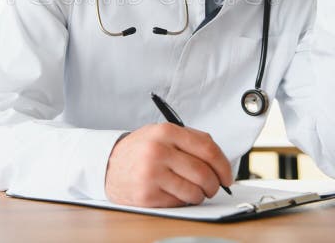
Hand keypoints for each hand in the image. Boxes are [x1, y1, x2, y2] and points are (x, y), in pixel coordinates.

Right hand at [104, 123, 233, 206]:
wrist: (107, 165)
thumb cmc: (140, 150)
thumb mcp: (162, 134)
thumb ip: (191, 140)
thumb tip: (220, 161)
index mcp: (166, 131)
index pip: (207, 149)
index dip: (223, 166)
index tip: (227, 176)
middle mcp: (158, 151)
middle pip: (203, 173)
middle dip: (214, 185)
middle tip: (212, 187)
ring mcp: (152, 173)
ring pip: (194, 191)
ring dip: (199, 195)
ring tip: (192, 191)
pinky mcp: (147, 195)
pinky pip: (179, 203)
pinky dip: (183, 201)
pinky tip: (174, 193)